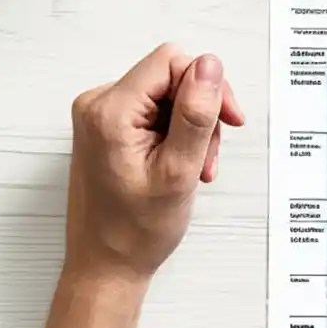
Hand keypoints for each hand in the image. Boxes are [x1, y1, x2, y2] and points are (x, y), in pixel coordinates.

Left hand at [38, 44, 244, 327]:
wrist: (106, 266)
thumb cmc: (134, 230)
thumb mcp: (178, 170)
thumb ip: (196, 114)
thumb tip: (210, 65)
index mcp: (109, 111)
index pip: (171, 61)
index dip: (208, 84)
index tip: (228, 118)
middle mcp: (98, 104)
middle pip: (170, 77)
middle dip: (200, 113)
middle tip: (207, 156)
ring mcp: (100, 116)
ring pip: (167, 95)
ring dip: (191, 128)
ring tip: (195, 168)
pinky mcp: (108, 128)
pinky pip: (154, 112)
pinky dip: (175, 135)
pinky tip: (181, 164)